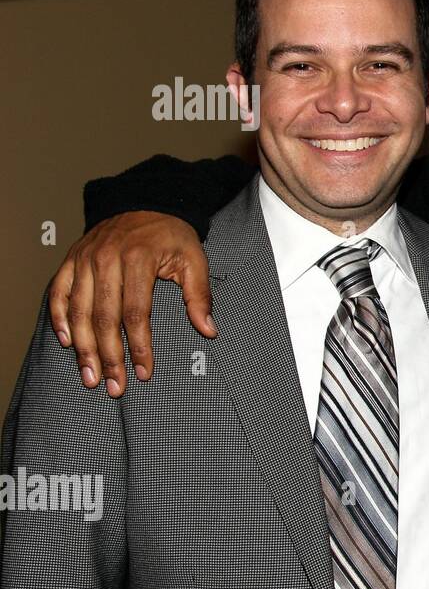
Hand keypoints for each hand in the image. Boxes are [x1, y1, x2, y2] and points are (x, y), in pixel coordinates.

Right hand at [47, 212, 216, 397]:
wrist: (146, 202)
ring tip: (90, 376)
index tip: (144, 372)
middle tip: (113, 386)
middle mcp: (106, 259)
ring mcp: (85, 259)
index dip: (140, 346)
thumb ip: (199, 296)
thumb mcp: (195, 259)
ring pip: (78, 310)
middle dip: (109, 356)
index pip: (136, 313)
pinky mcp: (72, 259)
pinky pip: (58, 292)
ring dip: (83, 347)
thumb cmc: (172, 235)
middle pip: (104, 317)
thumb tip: (209, 331)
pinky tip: (68, 342)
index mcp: (139, 259)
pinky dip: (59, 318)